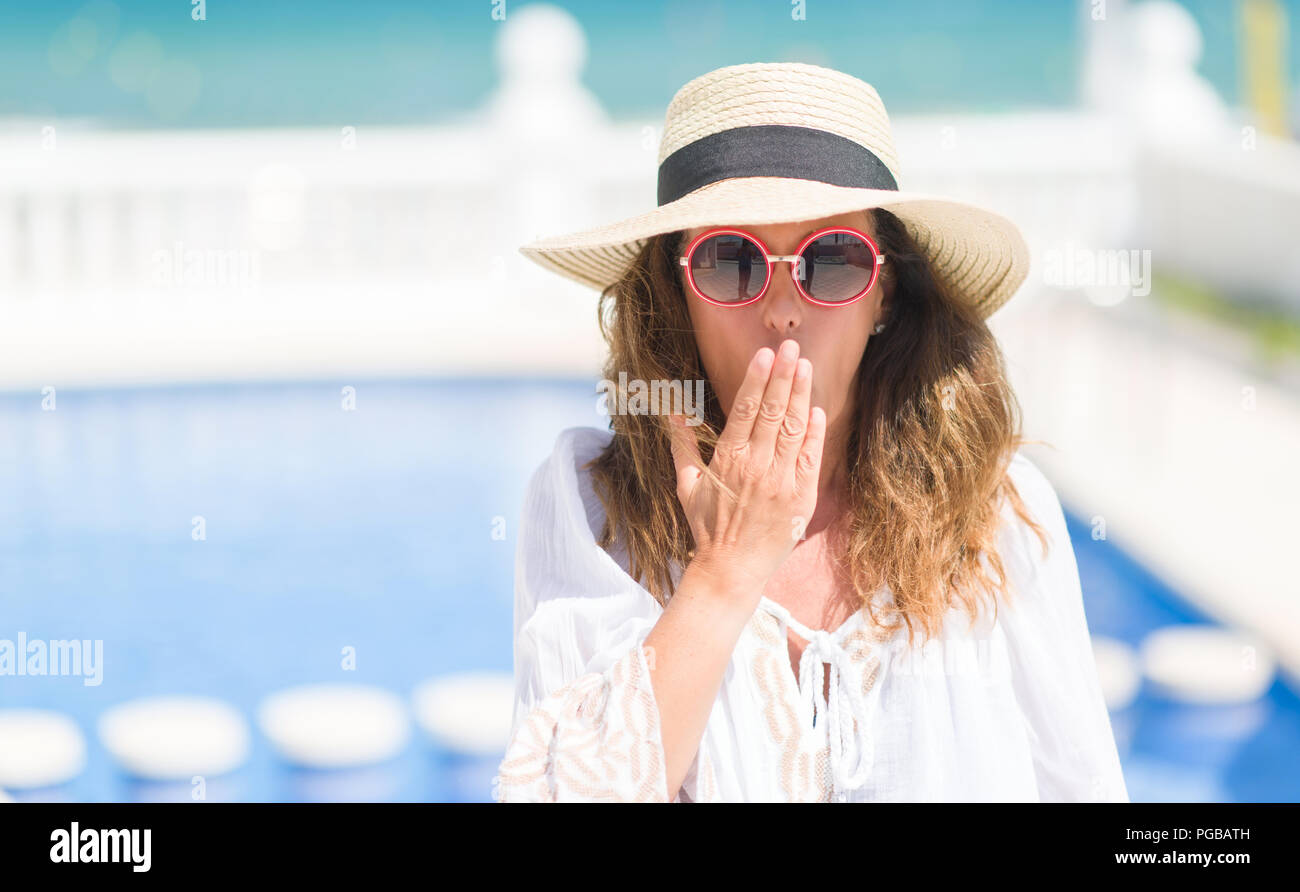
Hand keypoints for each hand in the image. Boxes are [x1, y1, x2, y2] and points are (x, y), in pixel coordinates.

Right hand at [667, 339, 826, 599]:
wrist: (732, 570)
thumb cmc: (707, 527)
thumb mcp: (687, 485)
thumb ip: (682, 445)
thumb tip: (673, 411)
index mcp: (728, 460)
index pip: (746, 409)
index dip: (758, 379)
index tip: (766, 354)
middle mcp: (756, 466)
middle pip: (774, 411)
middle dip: (784, 375)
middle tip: (792, 346)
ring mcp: (781, 481)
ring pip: (794, 428)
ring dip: (801, 394)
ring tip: (806, 366)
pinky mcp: (801, 497)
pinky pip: (810, 457)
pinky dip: (815, 432)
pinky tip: (816, 408)